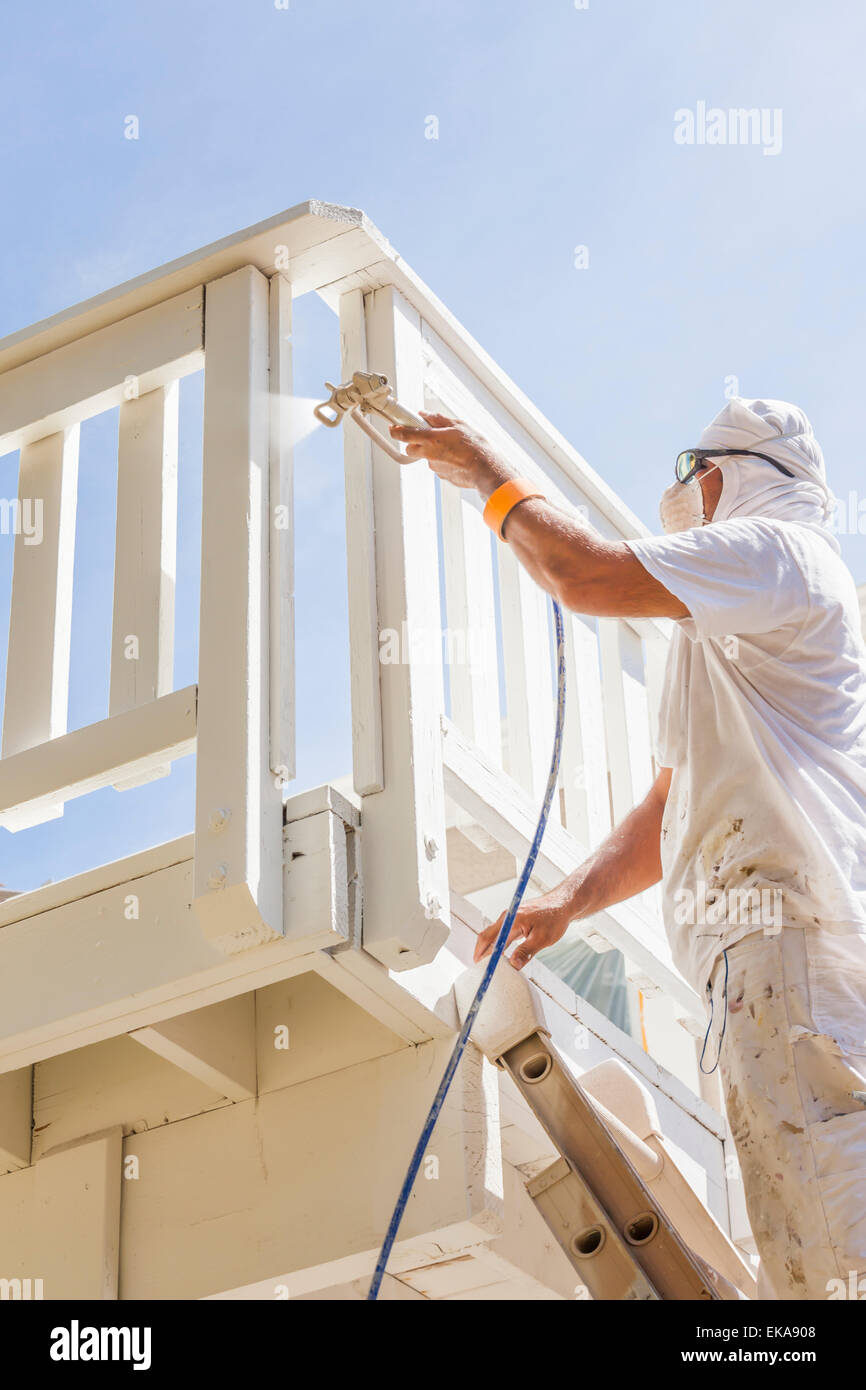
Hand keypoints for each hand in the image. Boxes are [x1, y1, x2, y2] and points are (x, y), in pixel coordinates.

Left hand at [389, 412, 514, 496]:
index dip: (395, 430)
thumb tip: (425, 415)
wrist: (484, 469)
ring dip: (432, 451)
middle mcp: (429, 454)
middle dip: (414, 442)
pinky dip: (442, 460)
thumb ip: (438, 419)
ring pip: (425, 457)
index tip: (393, 427)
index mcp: (431, 439)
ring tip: (450, 446)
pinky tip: (455, 456)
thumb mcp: (458, 425)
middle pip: (410, 448)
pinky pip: (437, 465)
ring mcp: (434, 466)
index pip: (404, 434)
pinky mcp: (441, 475)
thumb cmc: (474, 447)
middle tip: (425, 435)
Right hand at [472, 888, 571, 970]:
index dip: (482, 952)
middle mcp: (508, 917)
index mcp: (512, 920)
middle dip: (482, 951)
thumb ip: (526, 952)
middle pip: (488, 935)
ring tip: (489, 963)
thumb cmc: (555, 918)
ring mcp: (511, 917)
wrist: (563, 904)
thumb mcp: (542, 939)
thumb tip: (513, 965)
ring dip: (491, 948)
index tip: (478, 965)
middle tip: (481, 968)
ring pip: (496, 934)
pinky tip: (501, 953)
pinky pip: (503, 932)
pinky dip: (499, 943)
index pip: (489, 937)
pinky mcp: (516, 920)